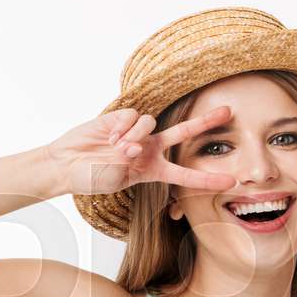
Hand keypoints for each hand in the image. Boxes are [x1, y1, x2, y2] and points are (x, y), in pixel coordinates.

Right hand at [45, 107, 239, 196]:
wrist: (66, 164)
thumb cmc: (91, 177)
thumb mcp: (116, 179)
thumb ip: (129, 162)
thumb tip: (135, 144)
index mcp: (153, 170)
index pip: (185, 175)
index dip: (207, 179)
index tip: (231, 183)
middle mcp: (149, 148)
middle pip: (184, 132)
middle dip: (206, 122)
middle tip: (229, 112)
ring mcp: (136, 132)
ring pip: (151, 123)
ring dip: (135, 137)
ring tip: (118, 149)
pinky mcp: (121, 117)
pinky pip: (133, 116)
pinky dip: (123, 127)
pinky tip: (110, 137)